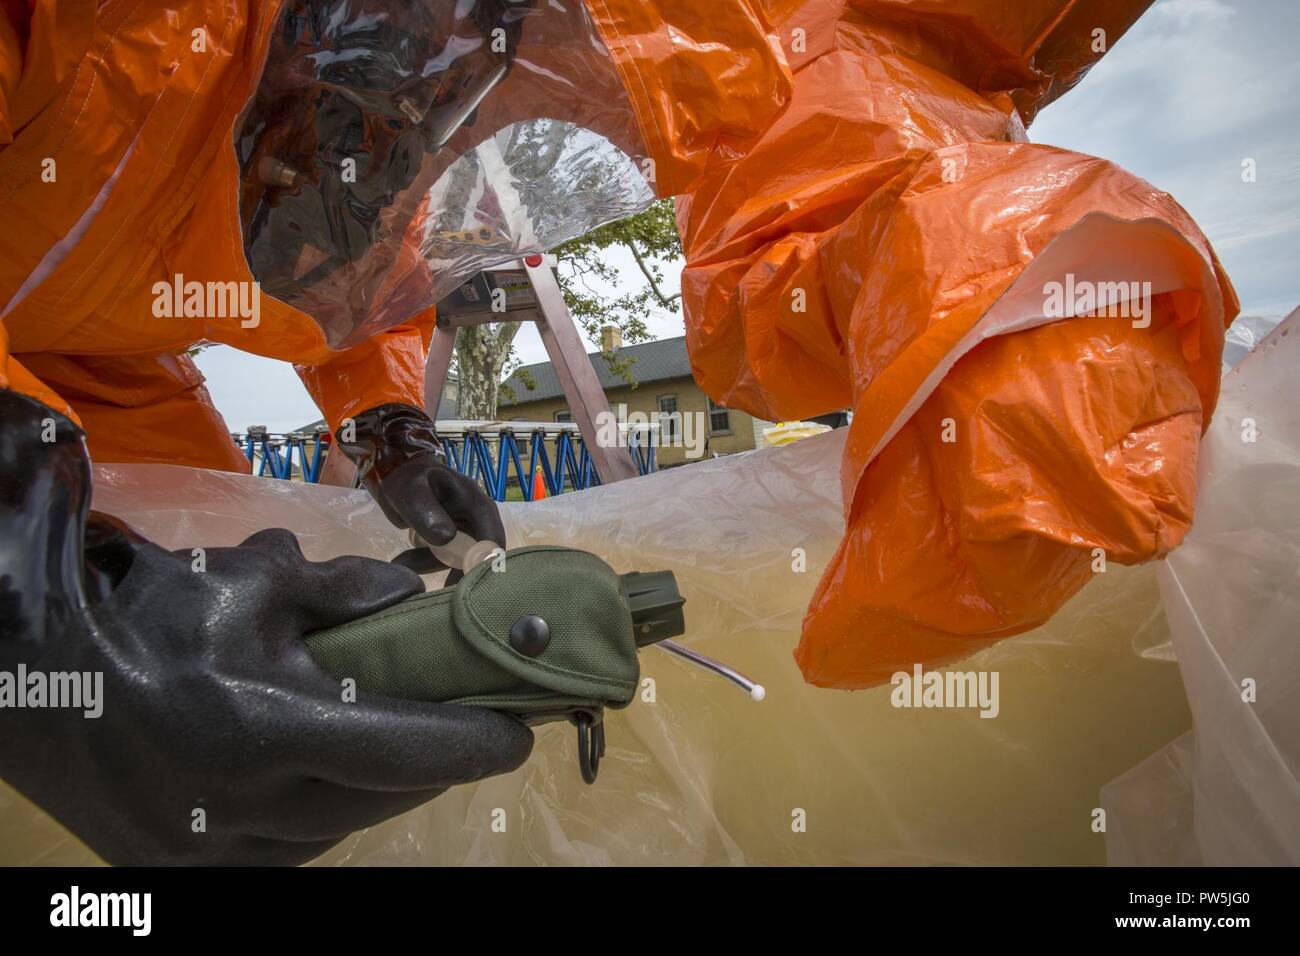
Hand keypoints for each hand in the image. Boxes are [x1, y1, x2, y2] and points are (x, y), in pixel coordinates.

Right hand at [0, 391, 531, 864]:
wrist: (34, 678)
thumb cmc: (147, 618)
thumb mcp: (250, 582)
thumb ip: (341, 591)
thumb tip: (411, 596)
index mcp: (263, 728)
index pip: (400, 751)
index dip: (470, 745)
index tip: (518, 735)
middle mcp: (241, 805)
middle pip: (376, 798)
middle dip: (429, 767)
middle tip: (467, 734)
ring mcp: (210, 850)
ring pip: (333, 831)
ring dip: (376, 792)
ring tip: (402, 750)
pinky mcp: (185, 869)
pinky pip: (284, 850)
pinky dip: (320, 815)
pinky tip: (332, 779)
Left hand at [338, 403, 505, 574]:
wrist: (395, 473)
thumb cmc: (408, 478)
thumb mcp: (413, 492)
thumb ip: (427, 513)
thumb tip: (446, 539)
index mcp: (478, 506)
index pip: (493, 540)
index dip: (484, 564)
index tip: (466, 585)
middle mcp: (477, 521)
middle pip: (482, 557)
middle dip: (463, 576)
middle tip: (442, 594)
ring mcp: (464, 532)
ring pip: (460, 562)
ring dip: (435, 569)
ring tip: (404, 565)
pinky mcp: (450, 541)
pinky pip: (444, 560)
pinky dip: (426, 565)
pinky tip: (403, 562)